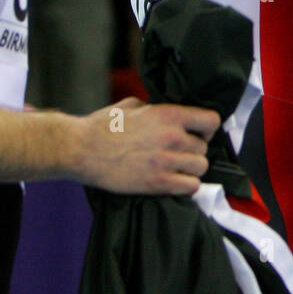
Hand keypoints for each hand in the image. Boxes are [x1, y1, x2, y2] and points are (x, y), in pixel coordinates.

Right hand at [78, 96, 218, 194]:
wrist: (81, 149)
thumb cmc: (102, 126)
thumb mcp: (132, 106)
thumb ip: (155, 109)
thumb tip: (165, 113)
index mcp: (168, 115)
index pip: (211, 120)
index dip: (207, 128)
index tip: (198, 133)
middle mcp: (172, 136)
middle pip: (204, 147)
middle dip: (193, 151)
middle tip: (179, 154)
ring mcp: (166, 160)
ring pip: (201, 167)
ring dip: (191, 169)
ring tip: (177, 169)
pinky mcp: (157, 182)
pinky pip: (191, 187)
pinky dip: (186, 185)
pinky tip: (174, 182)